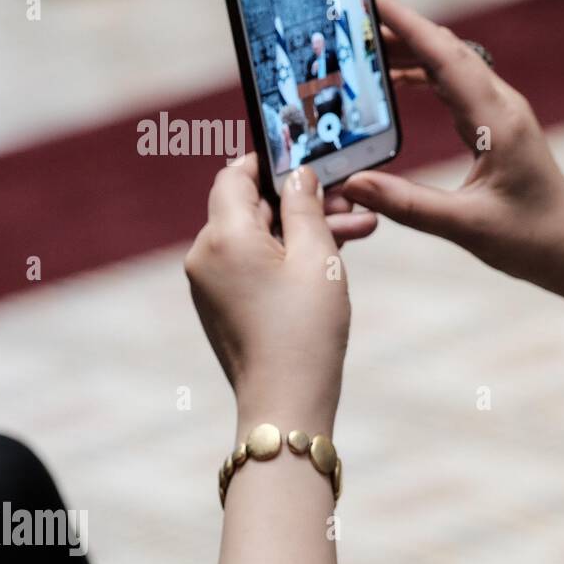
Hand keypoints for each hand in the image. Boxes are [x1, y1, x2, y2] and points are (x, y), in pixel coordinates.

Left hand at [185, 157, 375, 431]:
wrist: (286, 402)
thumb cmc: (306, 330)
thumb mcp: (318, 257)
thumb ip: (306, 206)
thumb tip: (299, 174)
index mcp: (224, 236)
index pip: (235, 175)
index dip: (271, 162)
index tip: (309, 160)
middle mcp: (205, 255)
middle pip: (251, 208)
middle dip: (301, 202)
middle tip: (350, 202)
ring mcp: (210, 283)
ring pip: (257, 238)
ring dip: (301, 231)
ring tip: (357, 233)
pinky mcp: (222, 306)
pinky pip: (253, 265)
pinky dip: (287, 257)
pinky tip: (330, 262)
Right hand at [340, 0, 563, 296]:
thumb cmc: (530, 239)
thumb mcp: (465, 227)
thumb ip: (408, 205)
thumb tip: (353, 184)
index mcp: (498, 122)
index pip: (445, 58)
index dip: (406, 25)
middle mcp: (502, 107)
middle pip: (446, 51)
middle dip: (399, 30)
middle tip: (351, 18)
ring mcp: (503, 113)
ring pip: (451, 65)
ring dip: (410, 52)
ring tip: (363, 48)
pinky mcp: (499, 126)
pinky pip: (457, 86)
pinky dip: (424, 75)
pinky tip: (396, 82)